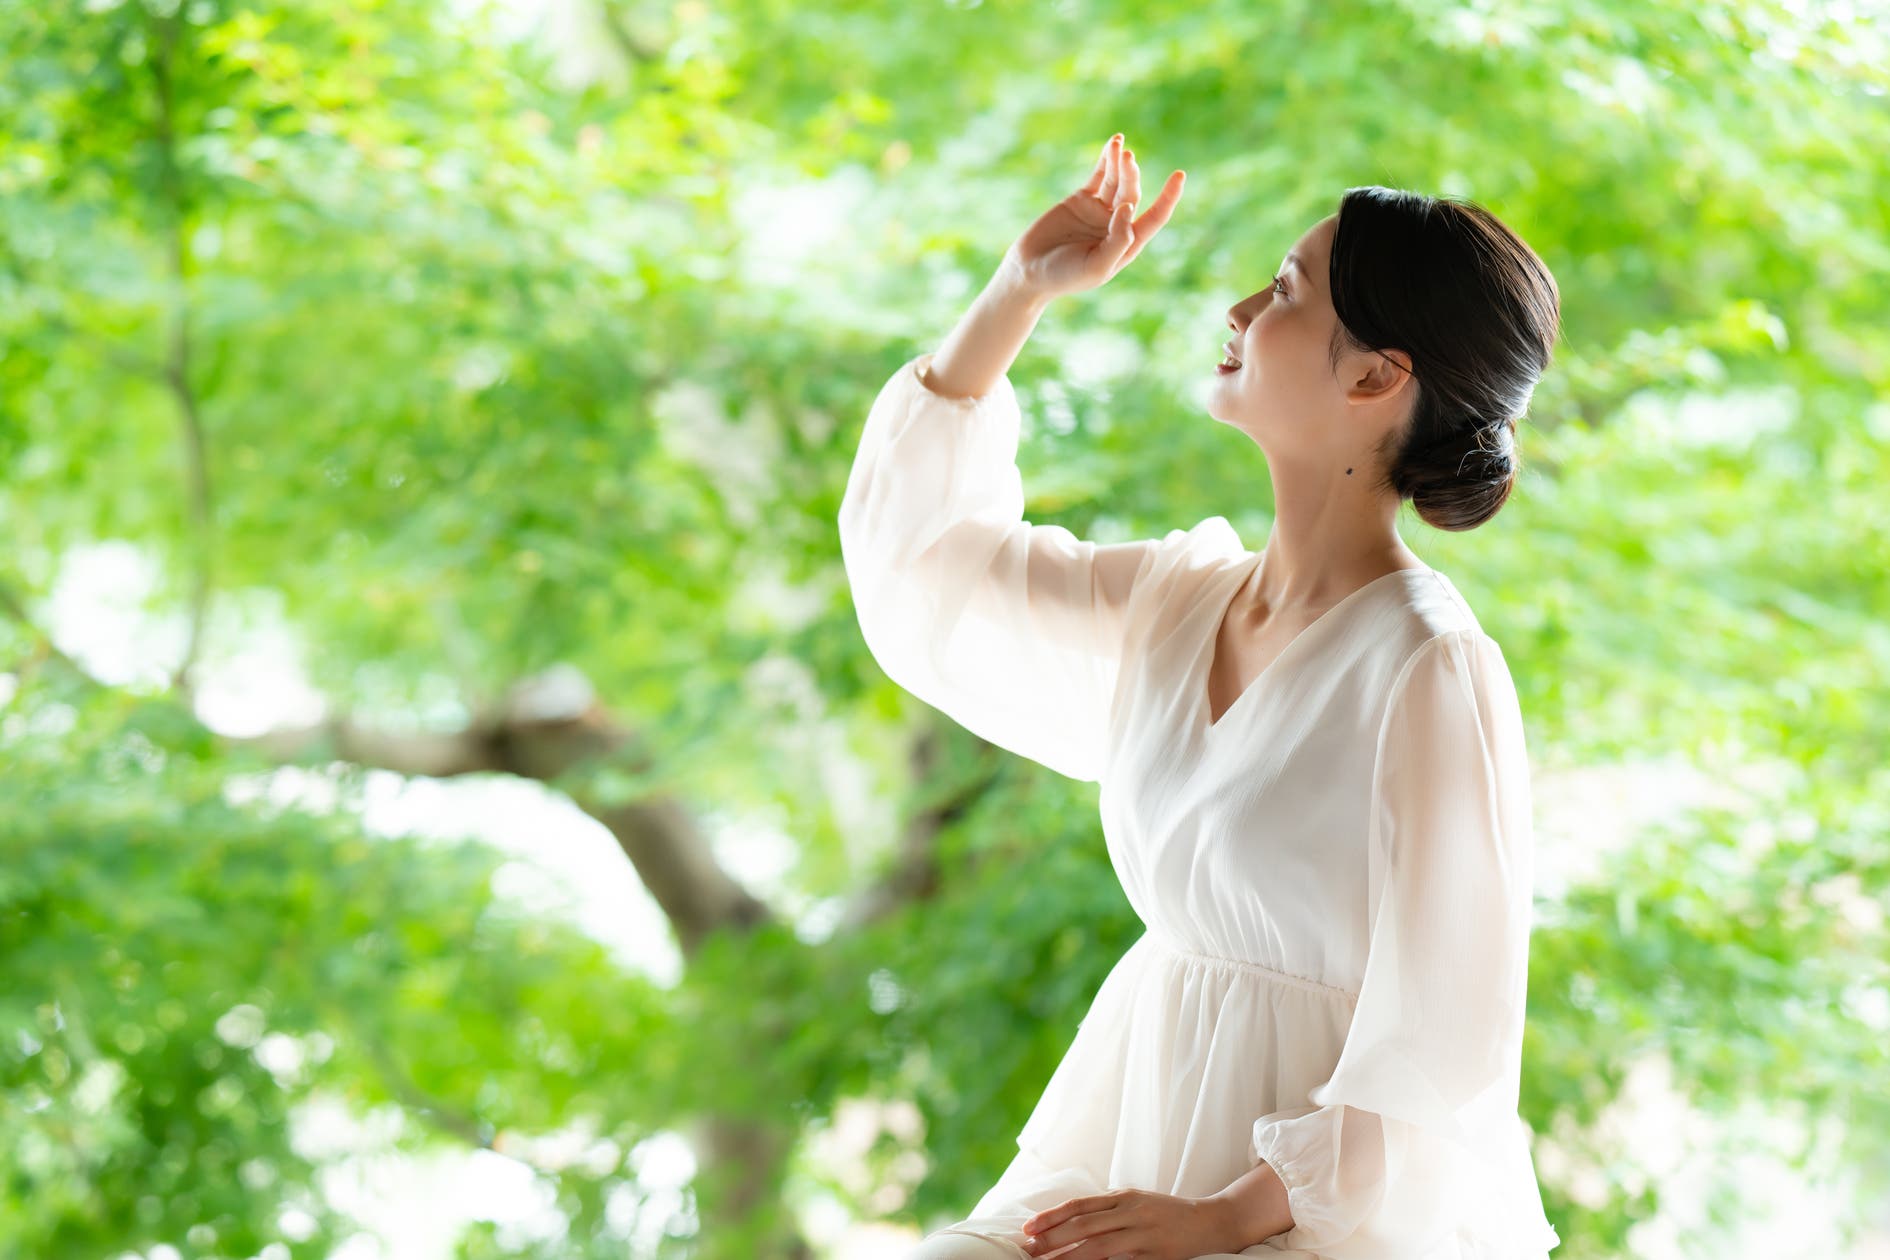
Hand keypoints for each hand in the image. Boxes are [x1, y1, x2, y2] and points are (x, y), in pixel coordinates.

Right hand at [999, 133, 1184, 301]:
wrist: (1029, 271)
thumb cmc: (1064, 277)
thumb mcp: (1096, 267)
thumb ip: (1117, 240)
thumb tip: (1129, 208)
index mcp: (1127, 244)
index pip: (1155, 217)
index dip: (1169, 197)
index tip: (1179, 175)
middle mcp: (1117, 225)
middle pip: (1133, 194)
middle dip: (1132, 175)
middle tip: (1128, 158)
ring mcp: (1099, 211)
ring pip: (1117, 182)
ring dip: (1121, 164)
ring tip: (1120, 146)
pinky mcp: (1080, 200)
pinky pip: (1099, 176)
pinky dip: (1106, 160)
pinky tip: (1114, 144)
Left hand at [1019, 1187, 1240, 1259]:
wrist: (1211, 1221)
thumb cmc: (1167, 1213)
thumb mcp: (1136, 1202)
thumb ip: (1107, 1211)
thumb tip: (1069, 1222)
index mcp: (1122, 1197)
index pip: (1078, 1206)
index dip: (1051, 1217)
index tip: (1028, 1229)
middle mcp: (1130, 1212)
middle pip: (1083, 1226)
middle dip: (1052, 1239)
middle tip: (1029, 1250)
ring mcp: (1143, 1234)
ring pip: (1098, 1246)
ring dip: (1069, 1258)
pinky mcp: (1156, 1255)